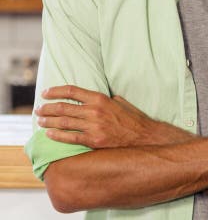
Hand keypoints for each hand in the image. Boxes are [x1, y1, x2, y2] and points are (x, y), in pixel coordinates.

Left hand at [35, 85, 192, 148]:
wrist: (144, 136)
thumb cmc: (132, 118)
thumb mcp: (120, 102)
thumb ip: (104, 99)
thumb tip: (91, 98)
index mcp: (100, 98)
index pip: (72, 91)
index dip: (55, 91)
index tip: (45, 93)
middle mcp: (95, 111)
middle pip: (63, 107)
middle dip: (47, 108)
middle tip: (39, 109)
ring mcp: (93, 126)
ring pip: (64, 122)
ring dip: (48, 121)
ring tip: (40, 121)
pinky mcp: (93, 140)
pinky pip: (70, 138)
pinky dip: (57, 135)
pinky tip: (48, 133)